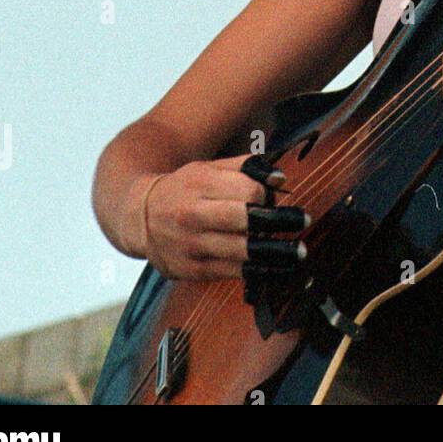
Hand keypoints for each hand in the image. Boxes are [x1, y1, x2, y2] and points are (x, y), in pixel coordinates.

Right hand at [140, 154, 309, 280]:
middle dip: (278, 222)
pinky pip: (231, 273)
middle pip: (244, 220)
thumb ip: (245, 168)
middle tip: (303, 222)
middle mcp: (193, 216)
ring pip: (240, 252)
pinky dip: (257, 271)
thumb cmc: (183, 189)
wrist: (139, 218)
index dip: (266, 195)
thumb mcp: (208, 169)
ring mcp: (192, 246)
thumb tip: (280, 178)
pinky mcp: (192, 270)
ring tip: (298, 253)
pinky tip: (277, 269)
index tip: (277, 198)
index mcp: (199, 186)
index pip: (245, 191)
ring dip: (275, 253)